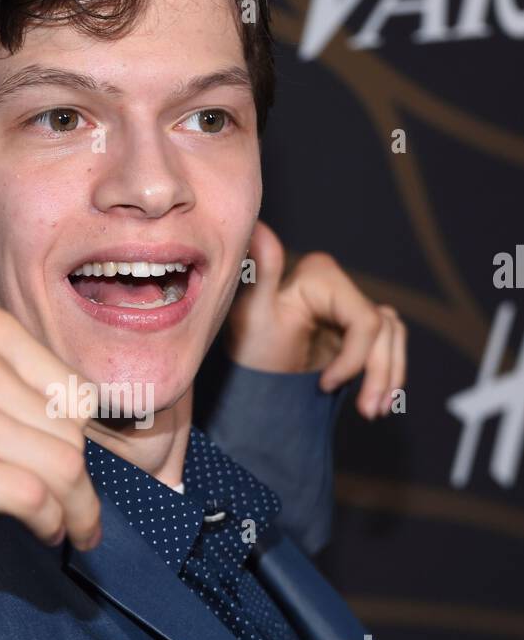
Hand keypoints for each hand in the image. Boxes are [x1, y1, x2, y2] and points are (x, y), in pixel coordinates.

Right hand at [0, 215, 101, 590]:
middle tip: (70, 506)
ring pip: (59, 466)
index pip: (77, 394)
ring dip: (73, 509)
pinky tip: (41, 530)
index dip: (77, 437)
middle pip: (71, 432)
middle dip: (81, 480)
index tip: (63, 461)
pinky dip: (49, 523)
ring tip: (63, 523)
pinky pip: (34, 496)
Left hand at [225, 221, 406, 418]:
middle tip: (367, 412)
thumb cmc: (247, 349)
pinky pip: (390, 346)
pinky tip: (376, 401)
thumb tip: (255, 227)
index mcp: (319, 276)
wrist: (248, 380)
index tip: (326, 385)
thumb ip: (263, 272)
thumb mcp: (253, 317)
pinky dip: (388, 373)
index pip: (364, 319)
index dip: (354, 357)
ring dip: (389, 376)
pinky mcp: (356, 330)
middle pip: (383, 331)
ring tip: (372, 411)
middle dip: (379, 373)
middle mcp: (339, 286)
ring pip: (392, 338)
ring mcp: (350, 308)